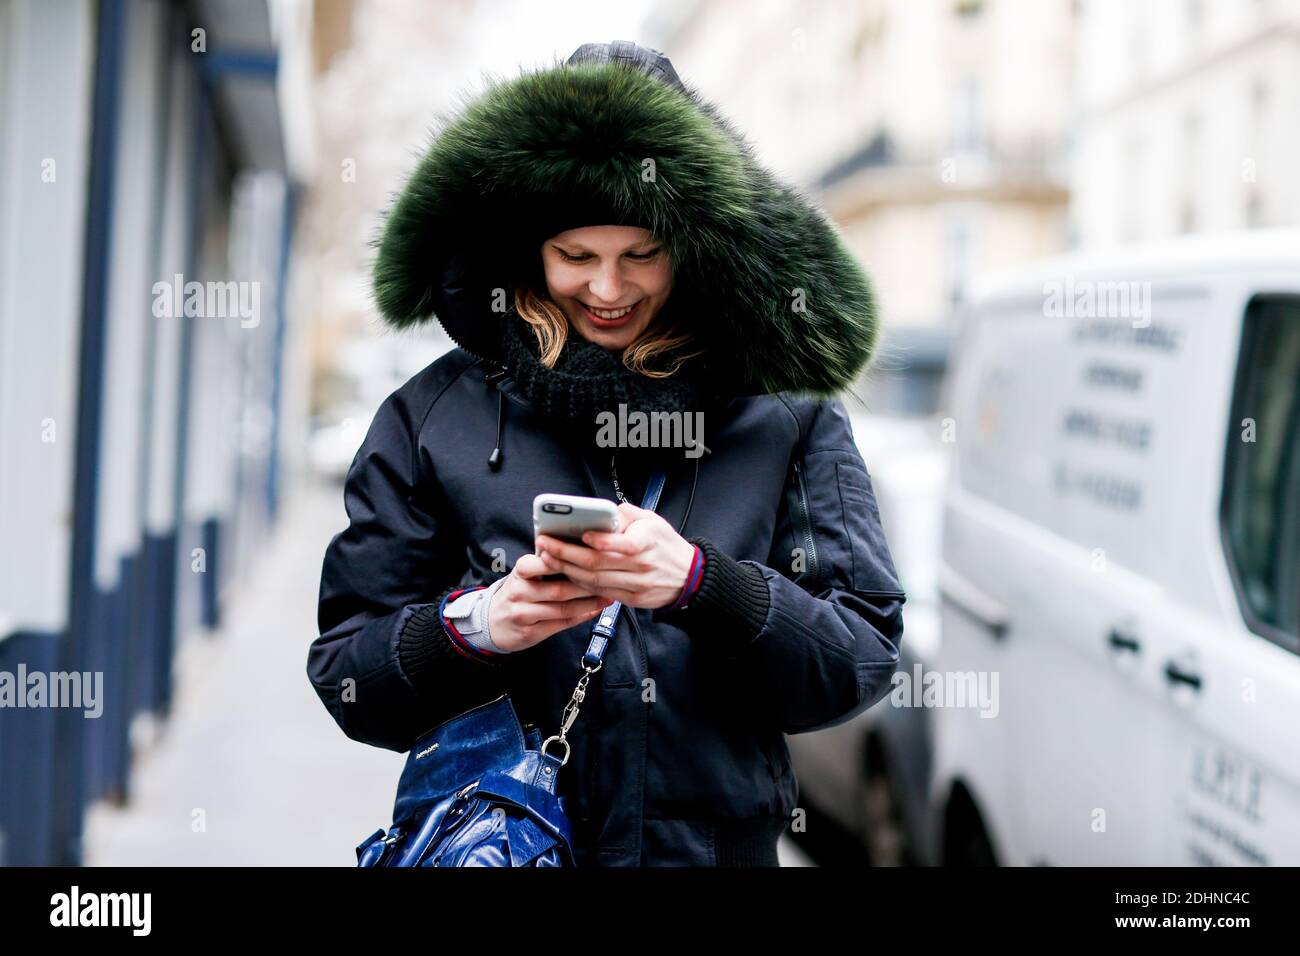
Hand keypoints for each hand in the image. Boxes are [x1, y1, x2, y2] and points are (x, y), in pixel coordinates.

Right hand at [486, 554, 609, 651]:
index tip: (591, 557)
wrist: (491, 622)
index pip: (544, 563)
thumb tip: (581, 551)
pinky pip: (562, 624)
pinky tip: (595, 610)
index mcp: (520, 572)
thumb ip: (546, 564)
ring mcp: (524, 614)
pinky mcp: (531, 632)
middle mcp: (520, 592)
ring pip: (563, 609)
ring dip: (589, 603)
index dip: (567, 561)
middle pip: (560, 588)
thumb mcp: (524, 574)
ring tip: (608, 596)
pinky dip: (582, 616)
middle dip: (587, 586)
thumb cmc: (517, 592)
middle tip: (609, 581)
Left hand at [534, 503, 696, 609]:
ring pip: (594, 581)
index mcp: (647, 543)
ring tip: (548, 558)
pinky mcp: (631, 599)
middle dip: (566, 554)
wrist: (689, 576)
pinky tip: (566, 573)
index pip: (621, 545)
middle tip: (545, 544)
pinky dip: (581, 583)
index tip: (580, 534)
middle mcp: (641, 567)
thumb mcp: (651, 520)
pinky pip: (600, 592)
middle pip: (597, 564)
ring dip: (567, 570)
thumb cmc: (665, 544)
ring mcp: (636, 586)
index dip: (599, 541)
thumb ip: (624, 514)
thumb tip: (598, 513)